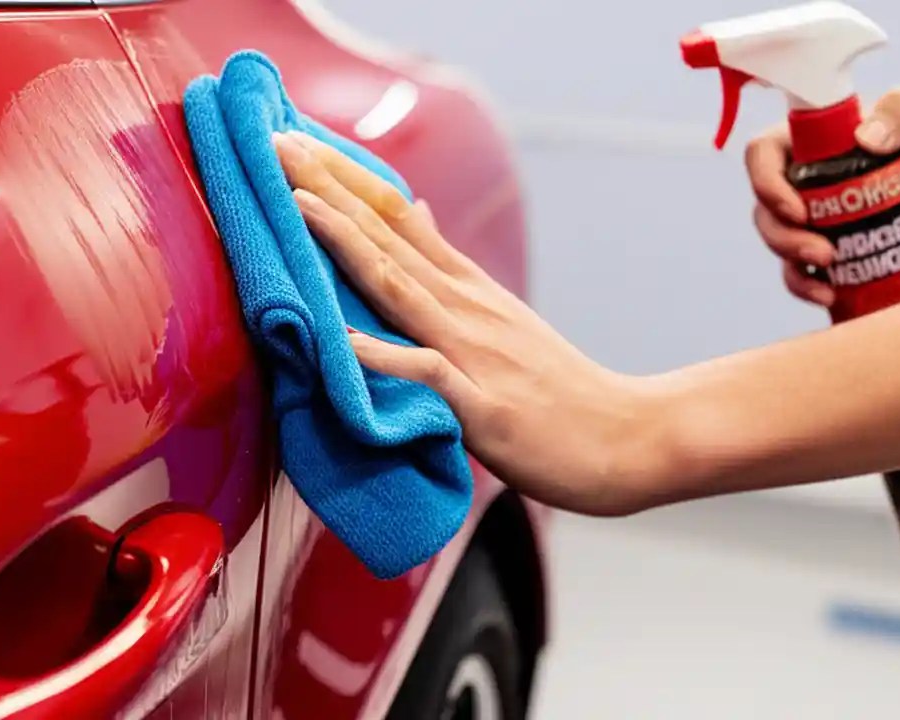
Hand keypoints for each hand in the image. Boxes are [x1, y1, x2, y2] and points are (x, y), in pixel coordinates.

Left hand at [273, 131, 664, 515]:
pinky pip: (427, 373)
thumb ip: (450, 265)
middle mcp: (464, 306)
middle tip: (274, 141)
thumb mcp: (498, 314)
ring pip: (399, 286)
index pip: (396, 214)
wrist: (625, 437)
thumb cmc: (554, 387)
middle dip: (328, 188)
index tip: (293, 140)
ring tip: (296, 205)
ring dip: (345, 244)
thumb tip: (417, 209)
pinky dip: (385, 355)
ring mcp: (473, 352)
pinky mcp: (482, 407)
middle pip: (387, 234)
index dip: (343, 177)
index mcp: (466, 286)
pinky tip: (343, 341)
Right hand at [746, 86, 899, 306]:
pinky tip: (830, 297)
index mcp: (824, 141)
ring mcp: (826, 220)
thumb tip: (863, 139)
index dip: (765, 182)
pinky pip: (806, 275)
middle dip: (781, 237)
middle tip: (822, 253)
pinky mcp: (842, 254)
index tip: (796, 210)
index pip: (766, 153)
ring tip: (827, 284)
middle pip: (768, 208)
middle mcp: (815, 181)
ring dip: (792, 268)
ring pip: (781, 244)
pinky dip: (808, 289)